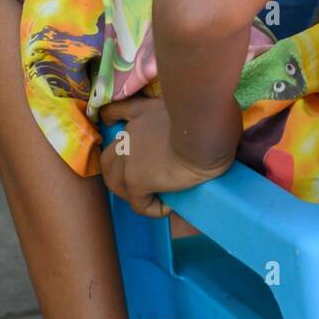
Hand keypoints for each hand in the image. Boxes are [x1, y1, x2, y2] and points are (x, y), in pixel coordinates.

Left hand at [97, 95, 231, 218]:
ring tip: (149, 199)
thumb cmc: (209, 116)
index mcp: (144, 111)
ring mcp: (129, 157)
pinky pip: (138, 203)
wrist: (203, 131)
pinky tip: (168, 208)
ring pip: (115, 181)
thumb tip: (203, 129)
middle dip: (117, 171)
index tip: (111, 124)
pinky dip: (151, 208)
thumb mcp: (193, 110)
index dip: (110, 120)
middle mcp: (131, 133)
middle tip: (140, 180)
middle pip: (109, 156)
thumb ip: (187, 117)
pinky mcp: (136, 179)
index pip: (116, 111)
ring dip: (129, 193)